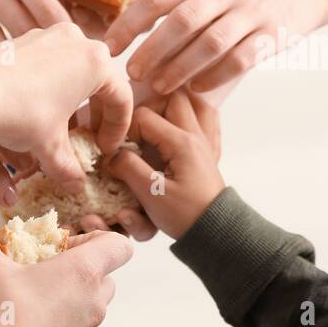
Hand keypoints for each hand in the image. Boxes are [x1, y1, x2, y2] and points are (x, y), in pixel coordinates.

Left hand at [0, 23, 133, 188]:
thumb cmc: (17, 112)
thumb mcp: (49, 146)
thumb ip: (69, 167)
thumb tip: (77, 185)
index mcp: (97, 63)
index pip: (122, 99)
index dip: (117, 130)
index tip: (104, 150)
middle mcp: (79, 40)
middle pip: (101, 82)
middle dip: (96, 115)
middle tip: (88, 139)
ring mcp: (51, 34)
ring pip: (75, 71)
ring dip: (75, 101)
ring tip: (62, 127)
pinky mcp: (28, 38)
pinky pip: (52, 63)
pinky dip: (53, 87)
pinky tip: (38, 110)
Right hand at [0, 226, 132, 326]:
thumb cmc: (5, 315)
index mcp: (85, 272)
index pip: (120, 245)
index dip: (95, 238)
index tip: (63, 244)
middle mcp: (93, 301)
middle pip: (103, 275)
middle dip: (73, 268)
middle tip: (39, 268)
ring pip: (80, 303)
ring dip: (53, 295)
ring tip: (11, 295)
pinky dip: (43, 321)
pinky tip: (6, 321)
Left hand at [53, 0, 159, 38]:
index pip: (151, 10)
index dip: (138, 19)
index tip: (115, 10)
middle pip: (123, 26)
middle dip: (106, 28)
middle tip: (85, 16)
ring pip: (95, 25)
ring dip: (82, 25)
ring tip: (67, 10)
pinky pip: (70, 14)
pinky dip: (62, 14)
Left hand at [102, 0, 327, 94]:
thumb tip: (138, 28)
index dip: (129, 24)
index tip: (110, 46)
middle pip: (180, 22)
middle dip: (151, 50)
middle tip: (132, 74)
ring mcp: (252, 11)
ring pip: (208, 44)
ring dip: (179, 69)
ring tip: (159, 86)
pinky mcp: (272, 33)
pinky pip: (238, 60)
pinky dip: (214, 77)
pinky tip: (197, 88)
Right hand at [106, 90, 224, 238]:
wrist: (216, 230)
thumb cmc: (186, 215)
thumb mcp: (152, 194)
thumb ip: (128, 168)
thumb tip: (111, 155)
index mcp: (182, 143)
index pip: (145, 116)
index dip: (125, 128)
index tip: (116, 147)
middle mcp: (196, 135)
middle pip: (172, 97)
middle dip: (148, 108)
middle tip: (135, 130)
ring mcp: (204, 140)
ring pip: (191, 103)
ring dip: (170, 107)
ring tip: (152, 124)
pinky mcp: (206, 149)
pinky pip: (202, 119)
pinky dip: (187, 118)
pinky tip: (173, 130)